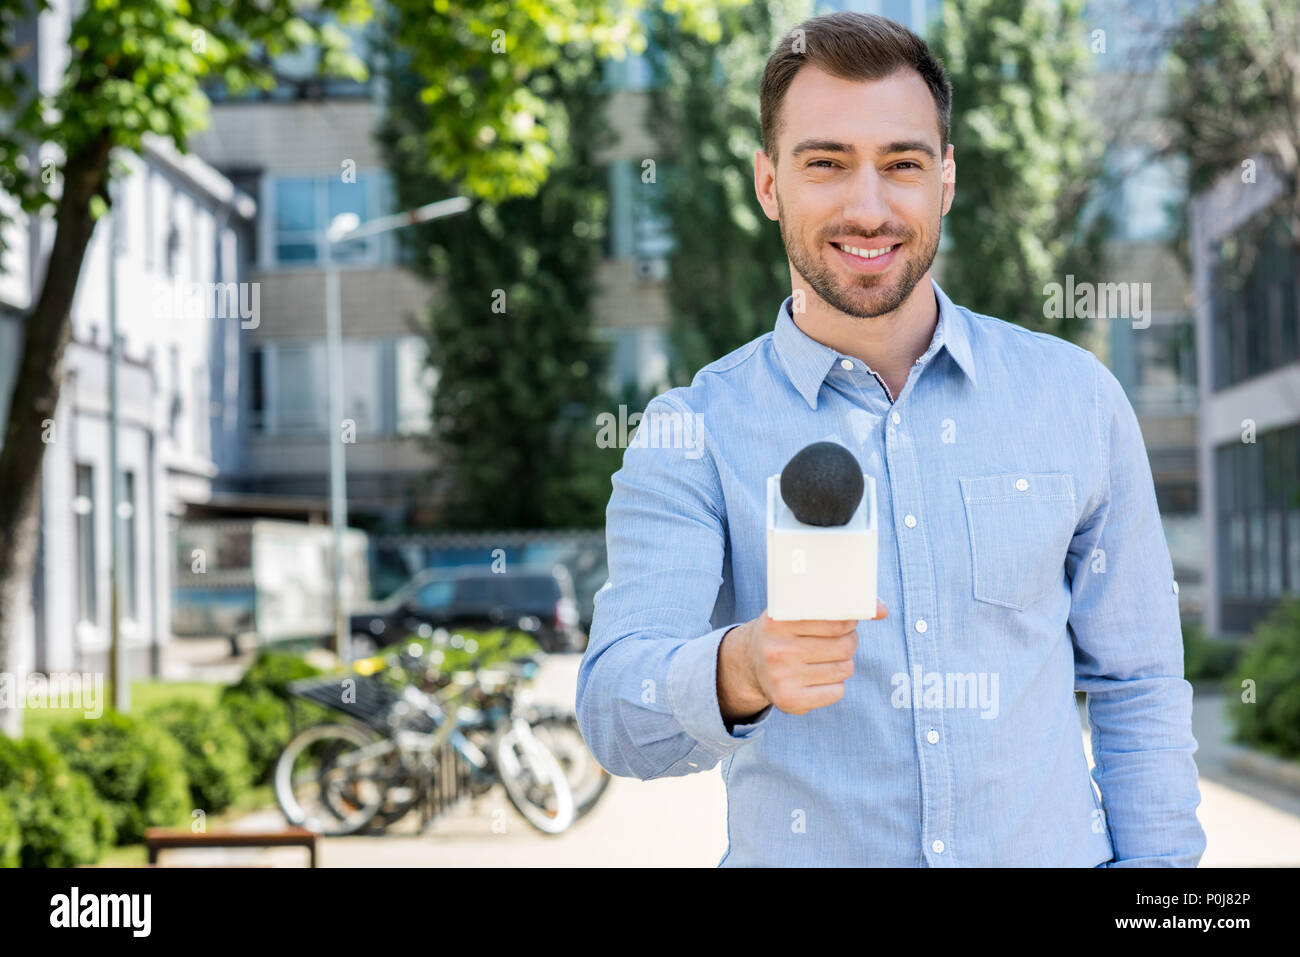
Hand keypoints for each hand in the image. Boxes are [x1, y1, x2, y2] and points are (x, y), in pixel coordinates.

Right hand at [718, 599, 887, 718]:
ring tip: (826, 657)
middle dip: (849, 641)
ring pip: (844, 669)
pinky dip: (835, 684)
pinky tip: (818, 676)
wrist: (748, 664)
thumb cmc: (784, 632)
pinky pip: (837, 691)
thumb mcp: (797, 612)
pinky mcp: (789, 701)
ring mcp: (782, 678)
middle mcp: (777, 650)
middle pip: (844, 645)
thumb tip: (883, 609)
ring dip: (843, 662)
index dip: (851, 620)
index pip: (836, 620)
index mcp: (777, 621)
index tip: (850, 620)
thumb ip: (837, 607)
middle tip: (839, 639)